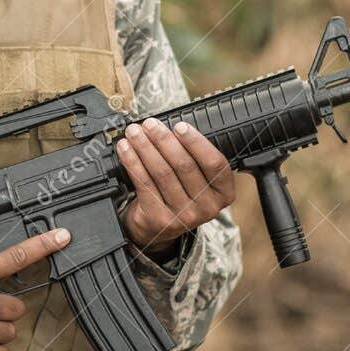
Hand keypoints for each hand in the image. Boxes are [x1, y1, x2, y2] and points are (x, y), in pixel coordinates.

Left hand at [116, 117, 235, 256]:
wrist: (160, 226)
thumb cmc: (180, 192)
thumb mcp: (197, 178)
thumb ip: (192, 156)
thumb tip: (168, 128)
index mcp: (223, 193)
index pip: (215, 163)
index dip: (196, 142)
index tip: (180, 126)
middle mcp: (207, 207)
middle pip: (184, 165)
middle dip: (163, 140)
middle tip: (150, 124)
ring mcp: (184, 216)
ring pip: (162, 172)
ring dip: (145, 147)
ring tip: (134, 132)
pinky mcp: (160, 218)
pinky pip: (144, 183)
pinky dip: (132, 161)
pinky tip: (126, 149)